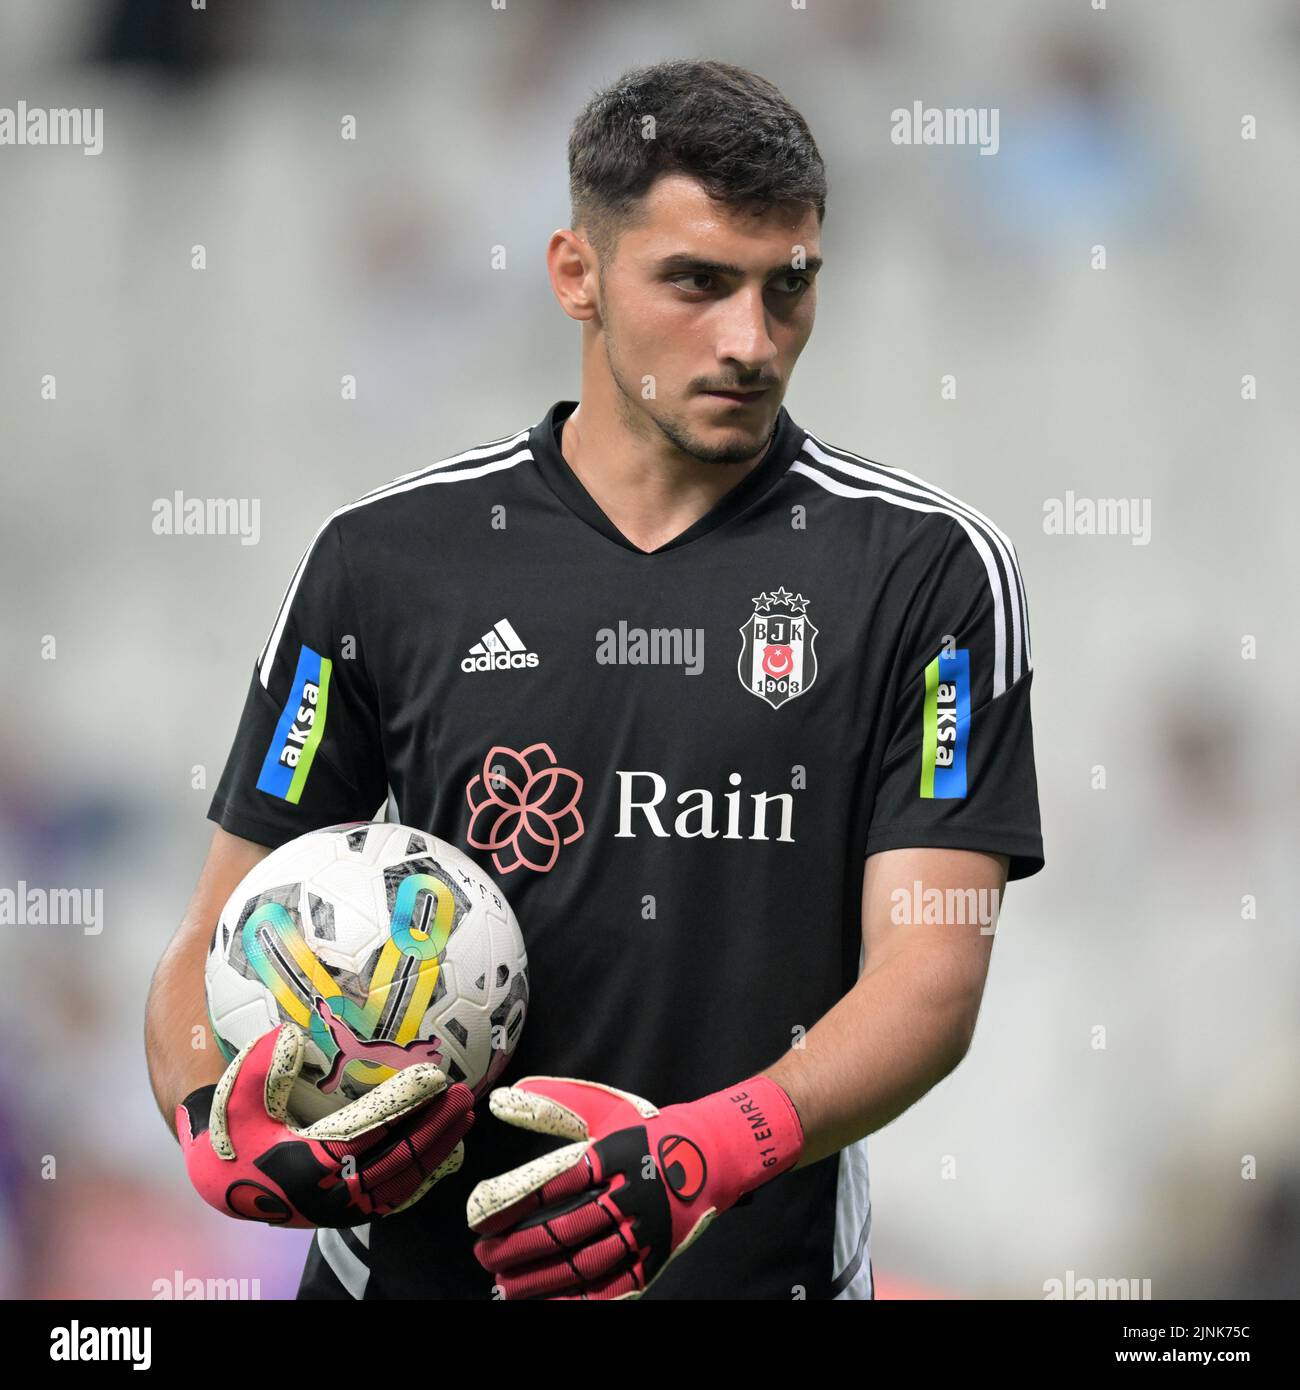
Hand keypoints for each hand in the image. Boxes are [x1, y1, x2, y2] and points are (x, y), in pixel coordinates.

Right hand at [177, 1022, 472, 1227]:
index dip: (403, 1105)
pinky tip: (448, 1150)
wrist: (219, 1180)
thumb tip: (289, 1036)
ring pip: (402, 1182)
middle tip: (464, 1095)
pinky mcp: (349, 1210)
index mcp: (301, 1167)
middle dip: (434, 1128)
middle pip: (395, 1162)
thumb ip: (260, 1067)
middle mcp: (326, 1196)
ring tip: (465, 1116)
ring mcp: (341, 1208)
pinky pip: (396, 1196)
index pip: (366, 1134)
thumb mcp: (234, 1097)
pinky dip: (425, 1174)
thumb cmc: (231, 1131)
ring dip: (437, 1148)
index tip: (434, 1078)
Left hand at [466, 1074, 802, 1298]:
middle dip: (519, 1248)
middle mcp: (630, 1192)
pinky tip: (547, 1303)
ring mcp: (645, 1229)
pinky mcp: (655, 1257)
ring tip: (504, 1285)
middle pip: (567, 1227)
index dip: (515, 1201)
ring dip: (541, 1278)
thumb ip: (553, 1103)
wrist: (713, 1154)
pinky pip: (613, 1287)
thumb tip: (503, 1095)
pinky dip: (577, 1300)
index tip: (478, 1215)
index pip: (556, 1181)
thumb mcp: (604, 1108)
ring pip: (587, 1262)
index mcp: (613, 1153)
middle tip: (483, 1256)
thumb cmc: (648, 1130)